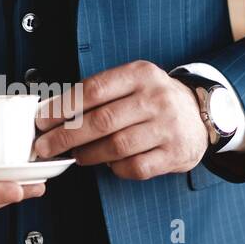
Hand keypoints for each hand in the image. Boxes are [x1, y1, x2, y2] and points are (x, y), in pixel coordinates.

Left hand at [33, 60, 207, 180]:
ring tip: (75, 156)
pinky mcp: (175, 153)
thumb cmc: (154, 99)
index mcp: (140, 74)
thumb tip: (53, 113)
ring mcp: (168, 127)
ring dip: (88, 154)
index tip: (41, 121)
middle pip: (102, 121)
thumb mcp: (133, 82)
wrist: (202, 113)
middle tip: (45, 146)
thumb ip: (99, 93)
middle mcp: (156, 98)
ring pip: (117, 147)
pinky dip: (116, 169)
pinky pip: (135, 167)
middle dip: (66, 136)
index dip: (63, 107)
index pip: (94, 90)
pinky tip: (108, 164)